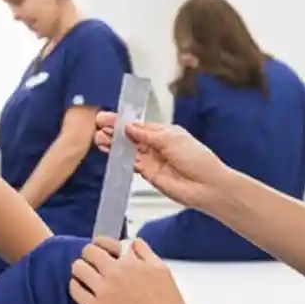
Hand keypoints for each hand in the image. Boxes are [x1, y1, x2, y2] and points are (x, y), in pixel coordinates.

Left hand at [68, 238, 203, 303]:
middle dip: (88, 257)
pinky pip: (76, 291)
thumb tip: (131, 243)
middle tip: (93, 266)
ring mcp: (104, 290)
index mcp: (129, 261)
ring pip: (78, 269)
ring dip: (80, 270)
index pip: (101, 243)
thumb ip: (144, 252)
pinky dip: (76, 287)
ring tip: (87, 278)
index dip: (99, 246)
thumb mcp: (161, 269)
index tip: (102, 253)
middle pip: (87, 253)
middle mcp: (115, 272)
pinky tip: (84, 290)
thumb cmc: (169, 302)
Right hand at [93, 112, 226, 209]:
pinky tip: (109, 152)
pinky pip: (130, 164)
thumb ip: (148, 134)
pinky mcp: (148, 174)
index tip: (108, 117)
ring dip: (113, 144)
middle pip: (130, 136)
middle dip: (114, 131)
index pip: (138, 124)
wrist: (206, 186)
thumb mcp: (171, 138)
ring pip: (127, 150)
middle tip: (99, 126)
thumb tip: (130, 126)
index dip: (123, 120)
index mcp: (164, 133)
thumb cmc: (198, 159)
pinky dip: (119, 159)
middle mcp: (156, 145)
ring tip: (99, 138)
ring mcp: (151, 160)